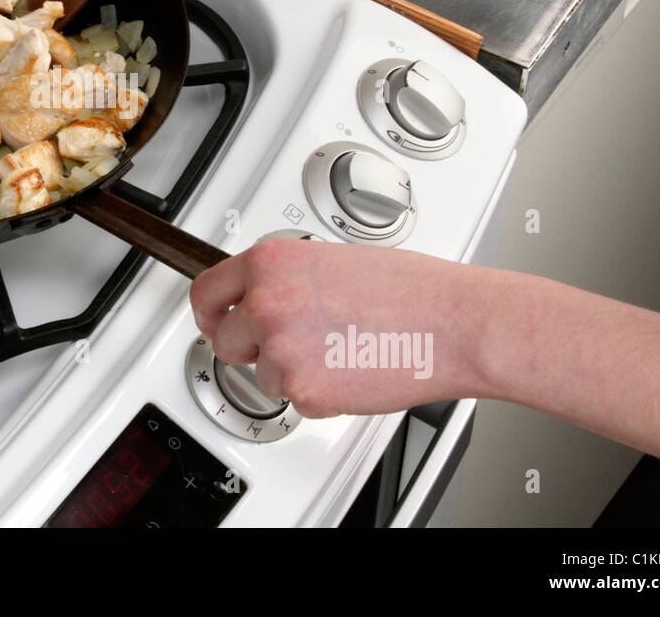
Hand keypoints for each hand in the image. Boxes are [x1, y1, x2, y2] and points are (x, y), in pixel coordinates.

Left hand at [189, 239, 494, 417]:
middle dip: (249, 346)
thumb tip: (258, 295)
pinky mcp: (304, 392)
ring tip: (340, 348)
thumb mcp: (328, 259)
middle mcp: (267, 304)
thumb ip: (283, 278)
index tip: (212, 320)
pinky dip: (319, 393)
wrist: (452, 324)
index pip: (206, 293)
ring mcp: (282, 350)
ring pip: (262, 375)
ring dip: (291, 370)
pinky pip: (295, 400)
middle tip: (289, 343)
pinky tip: (351, 368)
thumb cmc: (408, 290)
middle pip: (223, 340)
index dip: (208, 313)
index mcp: (270, 264)